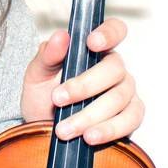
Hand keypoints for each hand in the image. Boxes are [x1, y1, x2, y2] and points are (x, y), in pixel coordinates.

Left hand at [22, 17, 144, 144]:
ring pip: (118, 98)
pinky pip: (130, 120)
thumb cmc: (44, 97)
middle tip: (57, 100)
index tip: (91, 43)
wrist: (44, 130)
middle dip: (84, 86)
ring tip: (65, 129)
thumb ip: (47, 55)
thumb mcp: (37, 75)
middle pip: (114, 69)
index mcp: (96, 50)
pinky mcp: (131, 116)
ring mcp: (126, 92)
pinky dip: (109, 129)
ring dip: (89, 115)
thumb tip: (61, 36)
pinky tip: (90, 137)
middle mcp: (115, 69)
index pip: (114, 30)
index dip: (108, 33)